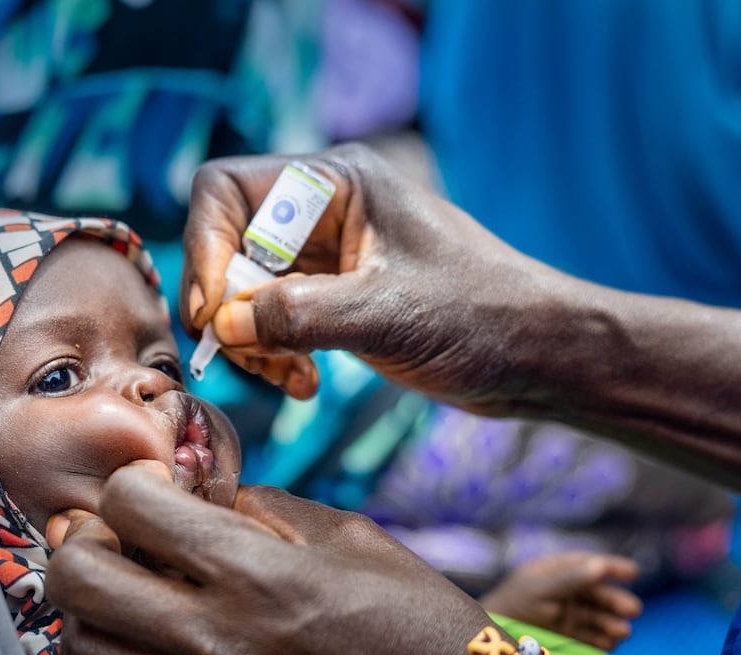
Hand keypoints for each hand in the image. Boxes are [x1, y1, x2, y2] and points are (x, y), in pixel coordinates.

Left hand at [46, 467, 667, 654]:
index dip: (135, 478)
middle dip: (85, 534)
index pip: (129, 504)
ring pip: (79, 641)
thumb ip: (267, 507)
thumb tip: (208, 493)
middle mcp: (211, 635)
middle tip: (126, 528)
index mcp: (254, 572)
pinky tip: (161, 625)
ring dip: (89, 599)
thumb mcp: (354, 538)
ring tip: (134, 578)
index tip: (164, 483)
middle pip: (76, 574)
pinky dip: (119, 647)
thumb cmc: (420, 624)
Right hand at [181, 143, 573, 412]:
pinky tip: (305, 384)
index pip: (225, 190)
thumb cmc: (481, 314)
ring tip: (289, 378)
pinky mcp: (333, 299)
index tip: (214, 313)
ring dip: (251, 341)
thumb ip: (298, 315)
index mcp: (336, 182)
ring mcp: (327, 257)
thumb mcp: (386, 312)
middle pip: (227, 246)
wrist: (536, 355)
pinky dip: (275, 355)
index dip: (204, 247)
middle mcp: (323, 211)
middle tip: (250, 357)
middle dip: (229, 308)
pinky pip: (271, 322)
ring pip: (243, 292)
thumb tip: (222, 325)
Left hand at [478, 552, 642, 651]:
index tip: (634, 572)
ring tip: (623, 632)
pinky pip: (592, 638)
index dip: (613, 567)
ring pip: (598, 617)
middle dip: (616, 601)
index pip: (589, 565)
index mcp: (558, 571)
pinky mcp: (569, 638)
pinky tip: (610, 645)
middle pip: (598, 594)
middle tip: (633, 610)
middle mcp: (567, 592)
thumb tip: (601, 566)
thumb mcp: (541, 588)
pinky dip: (603, 641)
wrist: (492, 638)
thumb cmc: (514, 604)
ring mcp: (569, 615)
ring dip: (612, 623)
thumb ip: (570, 579)